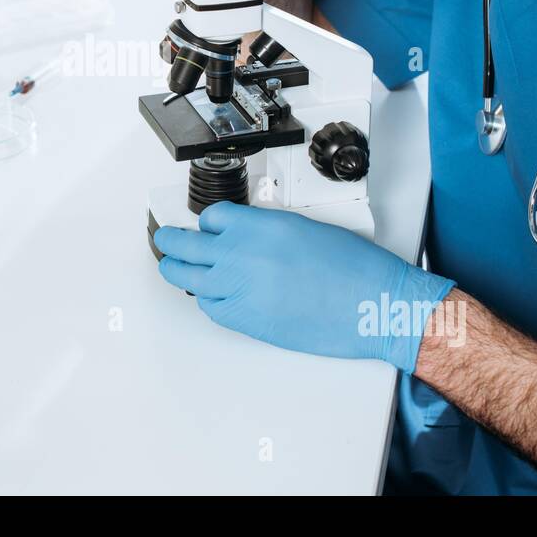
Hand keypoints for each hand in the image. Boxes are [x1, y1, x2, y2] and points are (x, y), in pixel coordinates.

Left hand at [154, 203, 454, 373]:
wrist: (373, 305)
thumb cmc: (354, 267)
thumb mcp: (307, 228)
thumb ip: (269, 230)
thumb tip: (248, 238)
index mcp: (260, 225)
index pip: (212, 217)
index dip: (206, 222)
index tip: (202, 224)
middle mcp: (242, 254)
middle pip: (186, 244)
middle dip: (170, 240)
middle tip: (163, 237)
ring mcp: (239, 288)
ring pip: (187, 277)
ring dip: (176, 269)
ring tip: (170, 266)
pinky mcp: (245, 319)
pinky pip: (209, 305)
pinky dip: (205, 298)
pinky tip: (207, 295)